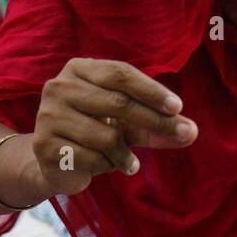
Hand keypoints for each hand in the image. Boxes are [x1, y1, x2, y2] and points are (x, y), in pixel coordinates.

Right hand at [32, 58, 196, 195]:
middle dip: (154, 121)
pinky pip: (90, 159)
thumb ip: (157, 126)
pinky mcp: (44, 146)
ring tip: (131, 163)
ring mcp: (48, 116)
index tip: (178, 108)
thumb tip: (192, 131)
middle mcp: (59, 87)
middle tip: (184, 134)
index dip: (151, 90)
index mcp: (79, 69)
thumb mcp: (129, 125)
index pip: (121, 74)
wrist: (54, 163)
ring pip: (106, 136)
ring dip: (126, 154)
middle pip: (117, 102)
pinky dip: (106, 167)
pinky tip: (104, 167)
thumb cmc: (96, 133)